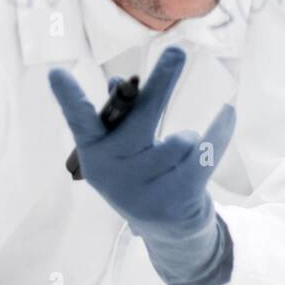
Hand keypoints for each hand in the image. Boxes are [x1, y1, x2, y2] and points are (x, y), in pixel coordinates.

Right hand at [49, 46, 236, 284]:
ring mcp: (145, 188)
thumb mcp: (122, 148)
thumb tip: (119, 83)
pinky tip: (227, 113)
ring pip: (181, 139)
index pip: (79, 121)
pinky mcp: (177, 198)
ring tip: (178, 157)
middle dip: (163, 82)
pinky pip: (205, 152)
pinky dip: (219, 131)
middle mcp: (114, 171)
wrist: (167, 232)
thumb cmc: (140, 173)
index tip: (56, 73)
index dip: (69, 98)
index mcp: (95, 153)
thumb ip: (119, 115)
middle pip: (142, 116)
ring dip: (186, 139)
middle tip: (178, 52)